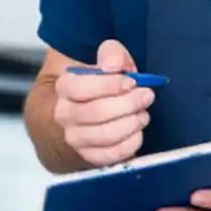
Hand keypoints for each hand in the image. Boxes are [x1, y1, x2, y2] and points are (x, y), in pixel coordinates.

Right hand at [54, 39, 153, 166]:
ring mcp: (74, 138)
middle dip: (128, 104)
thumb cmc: (100, 83)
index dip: (109, 85)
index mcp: (64, 86)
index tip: (131, 82)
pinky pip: (112, 155)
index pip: (81, 87)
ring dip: (131, 123)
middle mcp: (64, 114)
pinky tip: (137, 131)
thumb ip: (112, 54)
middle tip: (146, 96)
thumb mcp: (106, 60)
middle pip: (96, 112)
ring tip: (142, 114)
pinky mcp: (88, 156)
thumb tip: (114, 65)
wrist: (86, 110)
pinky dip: (130, 143)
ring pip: (106, 135)